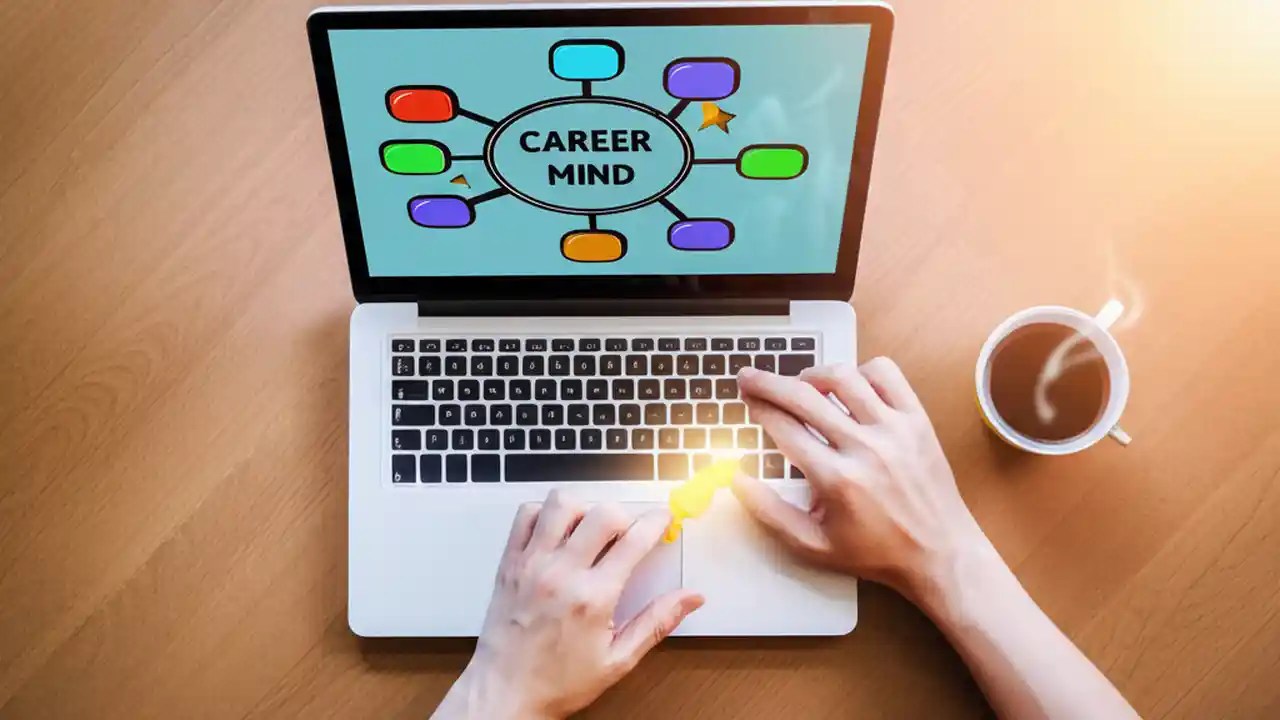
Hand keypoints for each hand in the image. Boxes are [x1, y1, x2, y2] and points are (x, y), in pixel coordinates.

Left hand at [433, 491, 703, 719]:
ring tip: (590, 530)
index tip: (663, 519)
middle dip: (625, 515)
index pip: (634, 540)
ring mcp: (532, 563)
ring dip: (584, 508)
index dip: (657, 522)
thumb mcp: (618, 660)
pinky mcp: (510, 562)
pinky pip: (527, 514)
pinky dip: (547, 514)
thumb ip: (656, 622)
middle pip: (603, 513)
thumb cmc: (558, 682)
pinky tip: (558, 534)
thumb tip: (691, 598)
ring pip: (562, 503)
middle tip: (628, 533)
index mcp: (593, 598)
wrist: (504, 693)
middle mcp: (561, 574)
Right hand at [732, 358, 989, 605]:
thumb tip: (735, 480)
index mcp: (837, 480)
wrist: (939, 554)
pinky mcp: (916, 420)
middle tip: (750, 378)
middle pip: (803, 396)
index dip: (757, 408)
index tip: (745, 400)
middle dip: (767, 383)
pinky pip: (885, 375)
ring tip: (800, 384)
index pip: (783, 428)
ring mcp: (894, 429)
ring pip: (843, 377)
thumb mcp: (813, 546)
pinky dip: (861, 372)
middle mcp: (864, 448)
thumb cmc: (876, 553)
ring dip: (812, 374)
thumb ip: (769, 512)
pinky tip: (849, 388)